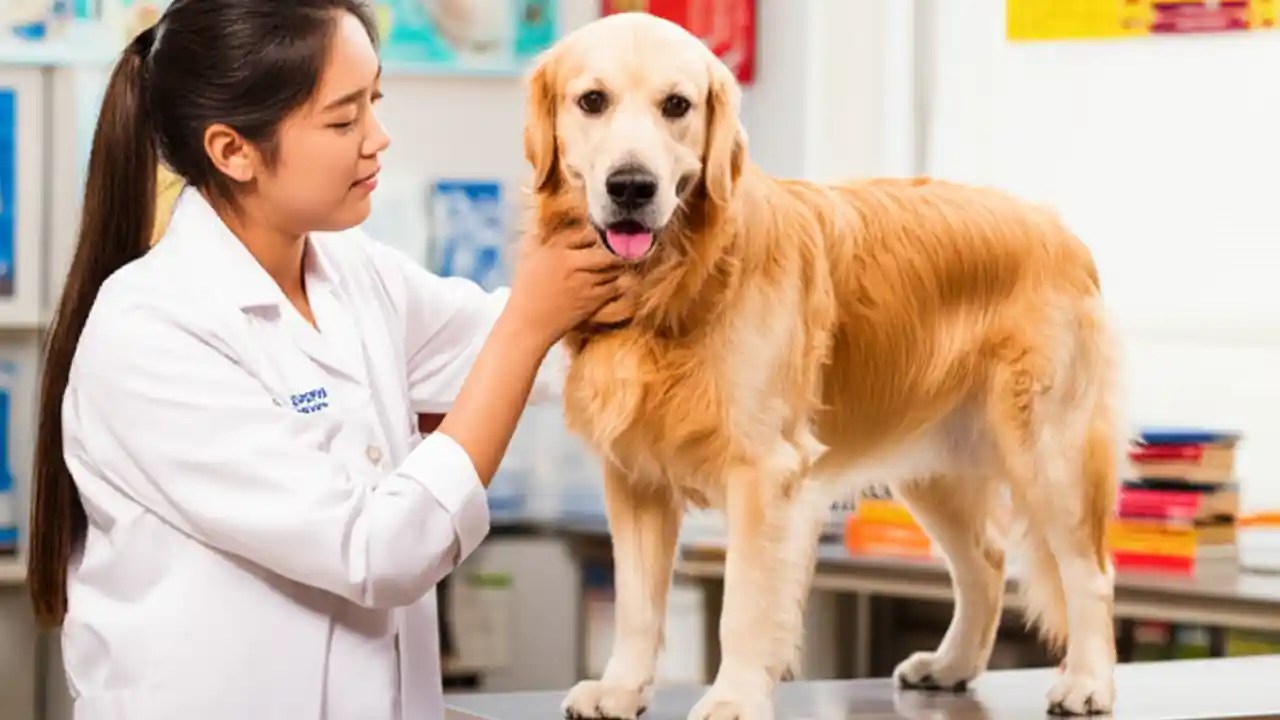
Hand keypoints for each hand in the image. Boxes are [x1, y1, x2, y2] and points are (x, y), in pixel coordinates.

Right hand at [506, 223, 624, 347]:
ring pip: (613, 268)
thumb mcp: (531, 258)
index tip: (601, 235)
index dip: (596, 233)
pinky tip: (617, 280)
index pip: (584, 235)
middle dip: (616, 248)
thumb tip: (563, 230)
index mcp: (556, 252)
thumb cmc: (526, 291)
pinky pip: (615, 287)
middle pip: (605, 251)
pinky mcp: (592, 302)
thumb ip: (547, 241)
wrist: (529, 323)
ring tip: (620, 262)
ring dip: (619, 265)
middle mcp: (572, 266)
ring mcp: (584, 284)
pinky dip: (619, 282)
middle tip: (621, 247)